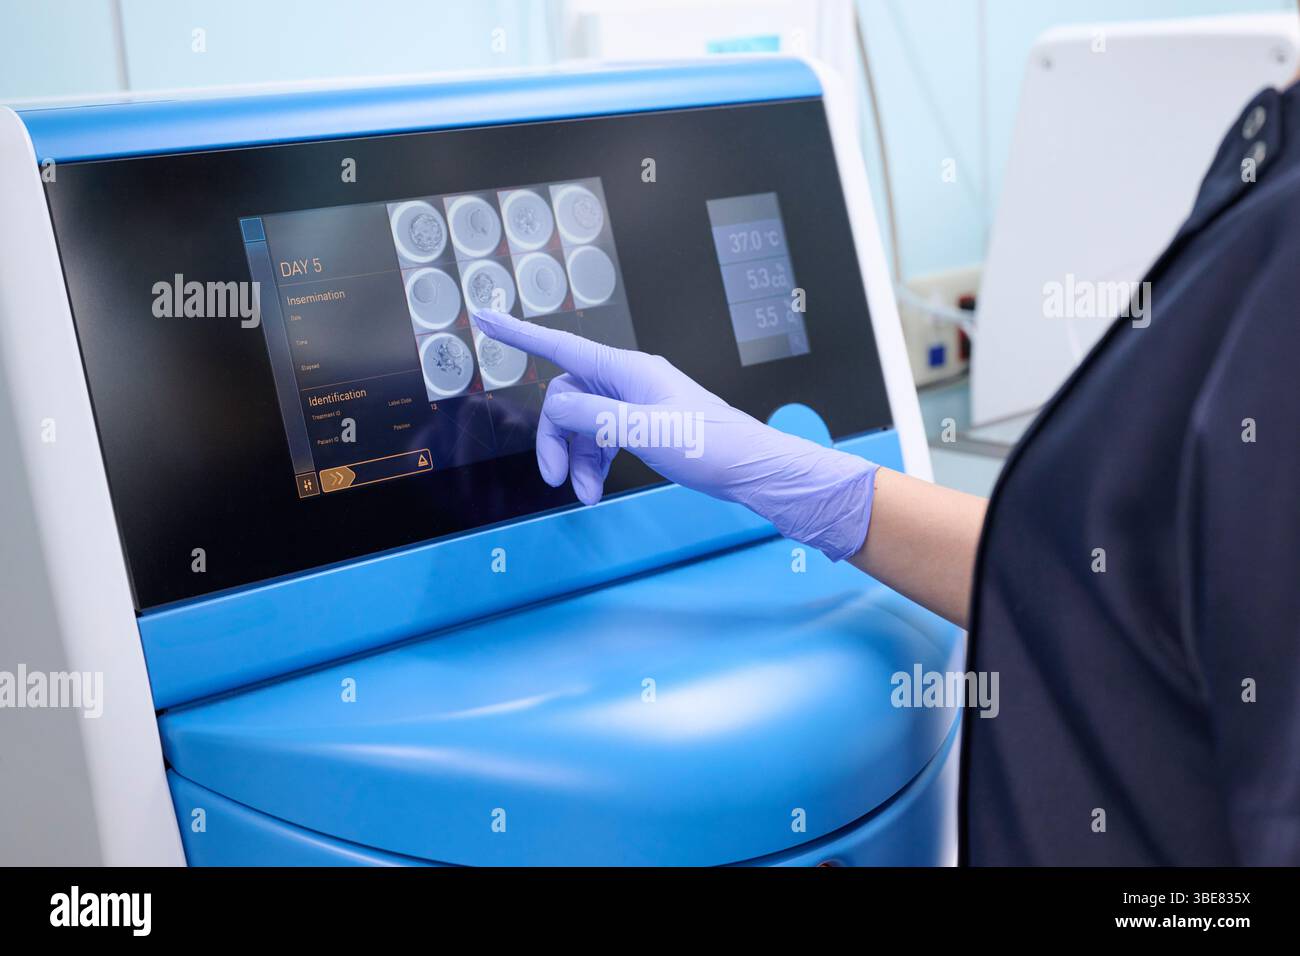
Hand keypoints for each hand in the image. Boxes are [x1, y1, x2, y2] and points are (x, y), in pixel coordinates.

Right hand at [470, 309, 878, 560]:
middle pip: (567, 400)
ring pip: (582, 425)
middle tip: (556, 479)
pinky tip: (595, 487)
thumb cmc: (710, 445)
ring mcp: (636, 404)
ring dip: (577, 460)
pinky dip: (594, 463)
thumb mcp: (643, 431)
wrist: (752, 470)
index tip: (485, 317)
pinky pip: (602, 438)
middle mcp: (628, 380)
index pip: (561, 346)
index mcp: (627, 370)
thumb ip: (592, 417)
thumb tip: (556, 412)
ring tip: (584, 495)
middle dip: (556, 440)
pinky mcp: (644, 426)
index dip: (519, 334)